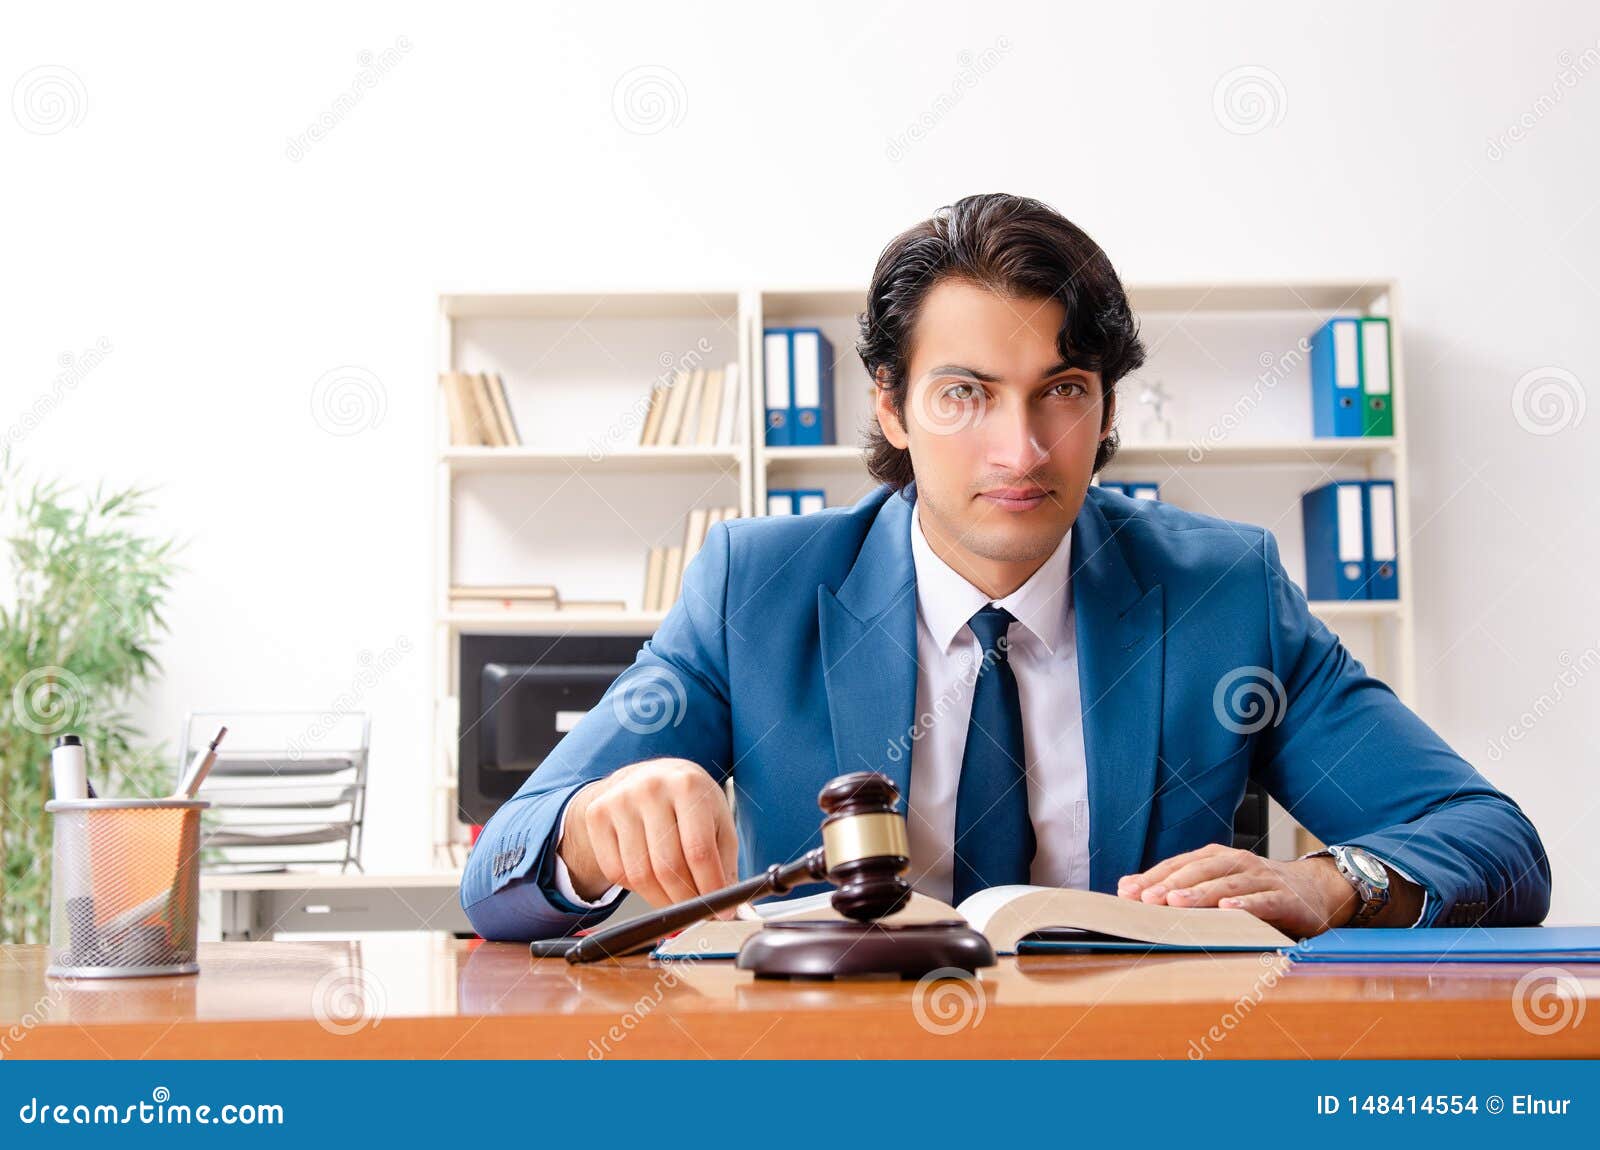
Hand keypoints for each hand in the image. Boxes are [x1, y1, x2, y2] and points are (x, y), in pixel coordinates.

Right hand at [558, 758, 738, 912]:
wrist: (647, 777)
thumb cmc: (689, 802)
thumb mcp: (718, 821)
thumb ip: (726, 864)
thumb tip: (735, 910)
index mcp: (688, 785)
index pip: (699, 851)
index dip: (710, 888)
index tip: (718, 910)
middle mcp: (652, 788)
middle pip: (667, 867)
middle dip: (686, 901)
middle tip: (697, 911)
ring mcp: (620, 800)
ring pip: (640, 875)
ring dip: (661, 900)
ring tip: (676, 898)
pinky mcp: (597, 815)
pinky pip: (615, 872)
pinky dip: (636, 888)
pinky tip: (650, 878)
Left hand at [1116, 843, 1358, 937]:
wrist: (1314, 889)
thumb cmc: (1257, 889)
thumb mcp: (1219, 884)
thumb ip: (1181, 886)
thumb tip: (1129, 888)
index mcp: (1216, 858)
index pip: (1178, 865)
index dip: (1152, 877)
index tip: (1127, 892)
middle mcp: (1236, 862)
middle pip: (1198, 871)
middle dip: (1169, 884)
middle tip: (1146, 900)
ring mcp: (1261, 878)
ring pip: (1226, 883)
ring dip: (1200, 893)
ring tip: (1177, 903)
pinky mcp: (1284, 897)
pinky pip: (1262, 900)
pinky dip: (1245, 904)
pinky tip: (1227, 910)